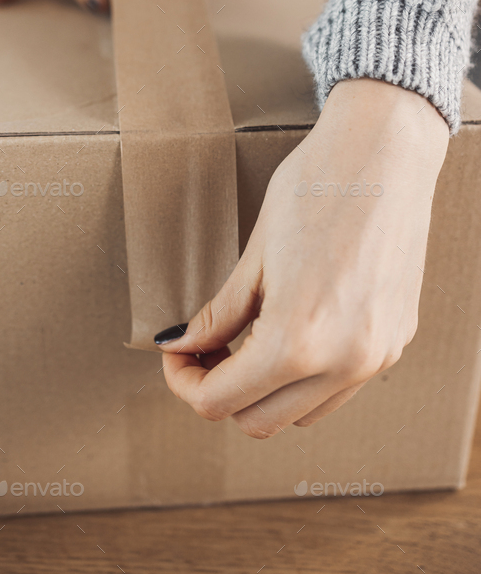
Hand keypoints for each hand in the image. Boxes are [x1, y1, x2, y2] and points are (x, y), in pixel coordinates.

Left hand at [157, 79, 448, 436]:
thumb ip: (217, 314)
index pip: (219, 401)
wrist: (386, 152)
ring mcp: (376, 357)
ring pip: (301, 414)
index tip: (177, 356)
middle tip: (205, 349)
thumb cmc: (316, 187)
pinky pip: (338, 387)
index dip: (184, 382)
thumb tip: (181, 346)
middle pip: (258, 421)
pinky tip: (292, 335)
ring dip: (264, 391)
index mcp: (297, 341)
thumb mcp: (255, 255)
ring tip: (248, 341)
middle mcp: (343, 362)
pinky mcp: (396, 342)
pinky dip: (305, 377)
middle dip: (220, 391)